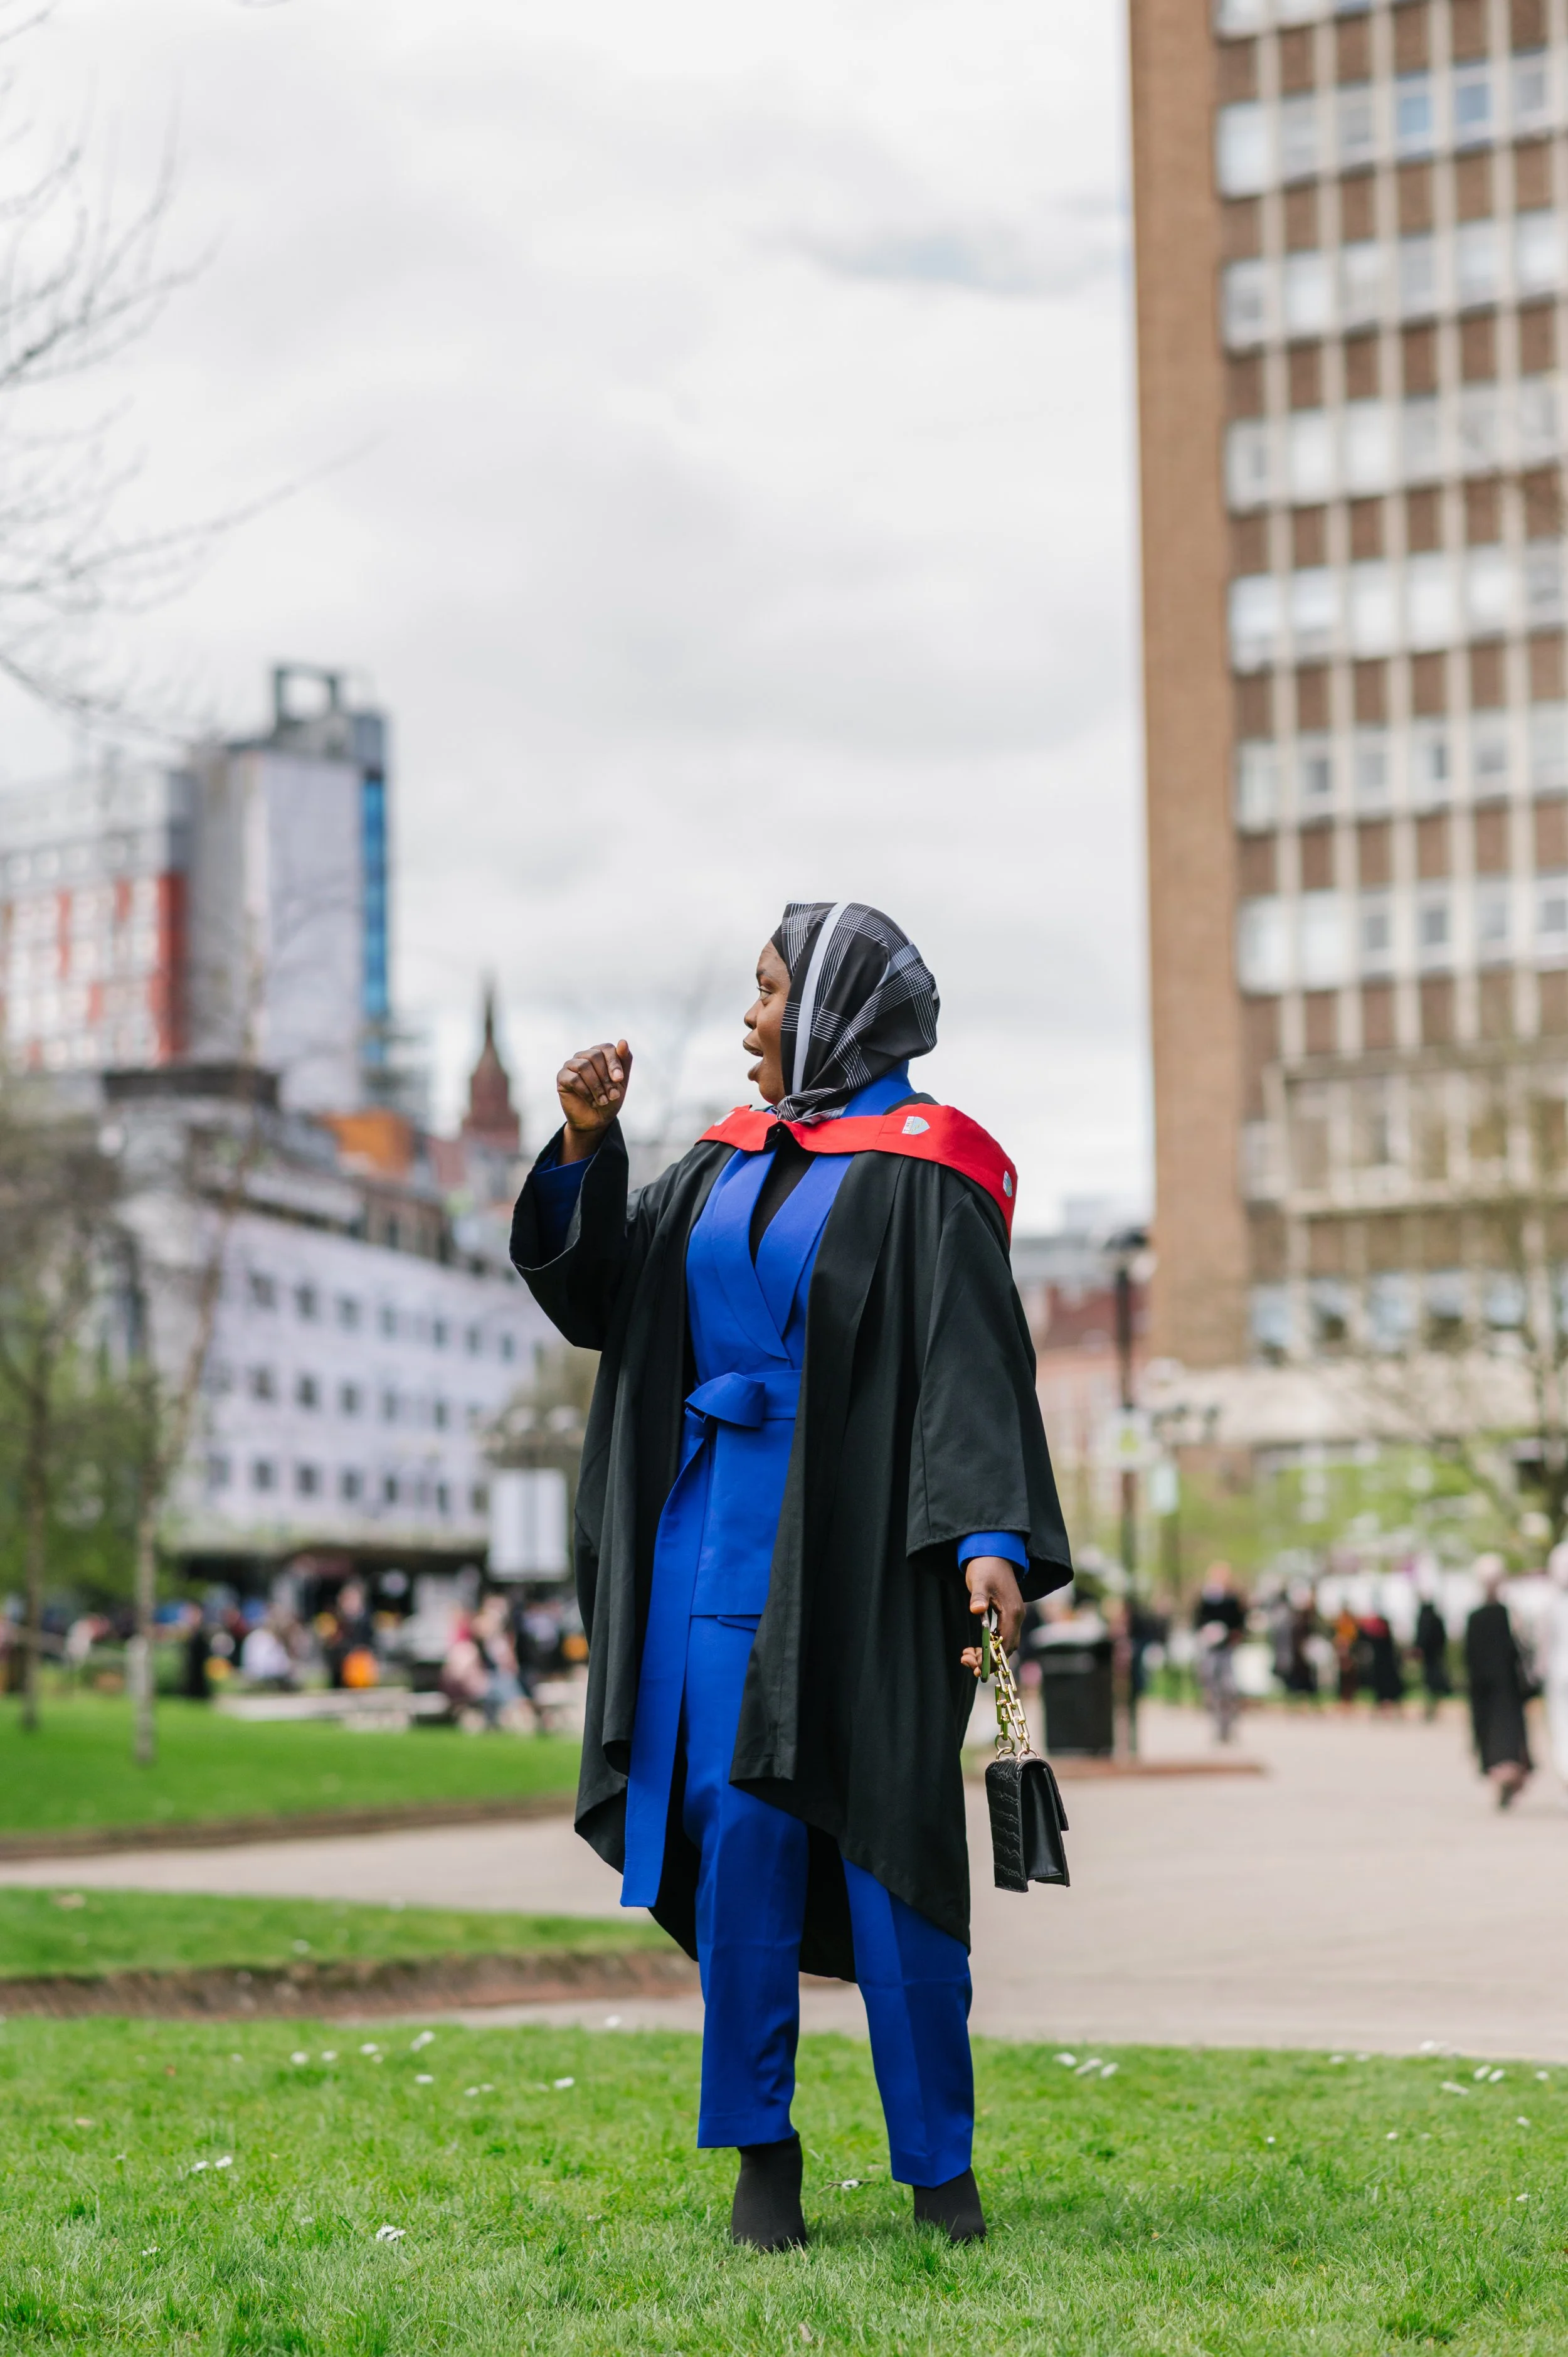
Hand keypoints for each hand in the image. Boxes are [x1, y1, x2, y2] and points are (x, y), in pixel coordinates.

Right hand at [556, 1039, 631, 1163]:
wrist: (596, 1120)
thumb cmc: (609, 1099)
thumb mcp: (621, 1082)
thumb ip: (624, 1060)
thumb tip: (623, 1041)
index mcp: (599, 1053)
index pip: (607, 1048)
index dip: (614, 1063)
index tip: (620, 1080)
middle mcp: (583, 1056)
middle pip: (594, 1056)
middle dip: (606, 1078)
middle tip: (613, 1095)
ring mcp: (571, 1065)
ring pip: (584, 1067)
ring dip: (597, 1086)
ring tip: (603, 1101)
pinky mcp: (562, 1077)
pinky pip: (574, 1079)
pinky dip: (586, 1092)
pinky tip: (592, 1102)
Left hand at [960, 1556, 1024, 1676]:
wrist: (993, 1553)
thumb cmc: (985, 1567)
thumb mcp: (979, 1581)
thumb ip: (978, 1596)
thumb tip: (977, 1609)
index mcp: (1012, 1611)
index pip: (1006, 1643)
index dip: (993, 1659)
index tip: (978, 1669)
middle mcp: (1016, 1616)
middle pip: (1007, 1648)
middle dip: (988, 1659)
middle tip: (967, 1662)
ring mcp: (1013, 1616)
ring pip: (1004, 1643)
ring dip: (988, 1654)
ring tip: (966, 1656)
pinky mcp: (1007, 1614)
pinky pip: (1001, 1636)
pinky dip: (989, 1645)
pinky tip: (975, 1648)